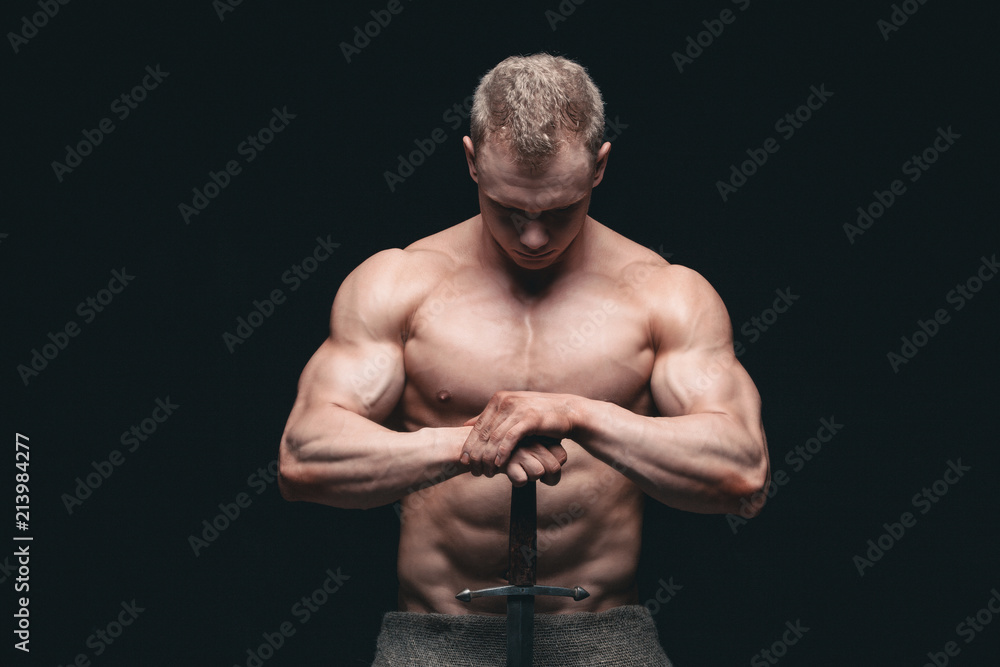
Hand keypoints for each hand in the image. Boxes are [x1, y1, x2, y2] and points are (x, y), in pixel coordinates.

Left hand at [460, 391, 576, 477]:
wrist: (569, 412)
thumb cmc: (540, 416)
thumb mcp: (513, 413)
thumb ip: (492, 418)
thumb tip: (466, 424)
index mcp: (498, 399)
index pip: (478, 425)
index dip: (469, 444)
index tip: (464, 461)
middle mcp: (505, 401)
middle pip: (483, 432)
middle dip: (476, 454)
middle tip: (472, 470)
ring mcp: (517, 408)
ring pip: (494, 437)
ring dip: (488, 457)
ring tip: (485, 472)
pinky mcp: (529, 418)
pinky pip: (509, 438)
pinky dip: (502, 453)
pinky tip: (499, 465)